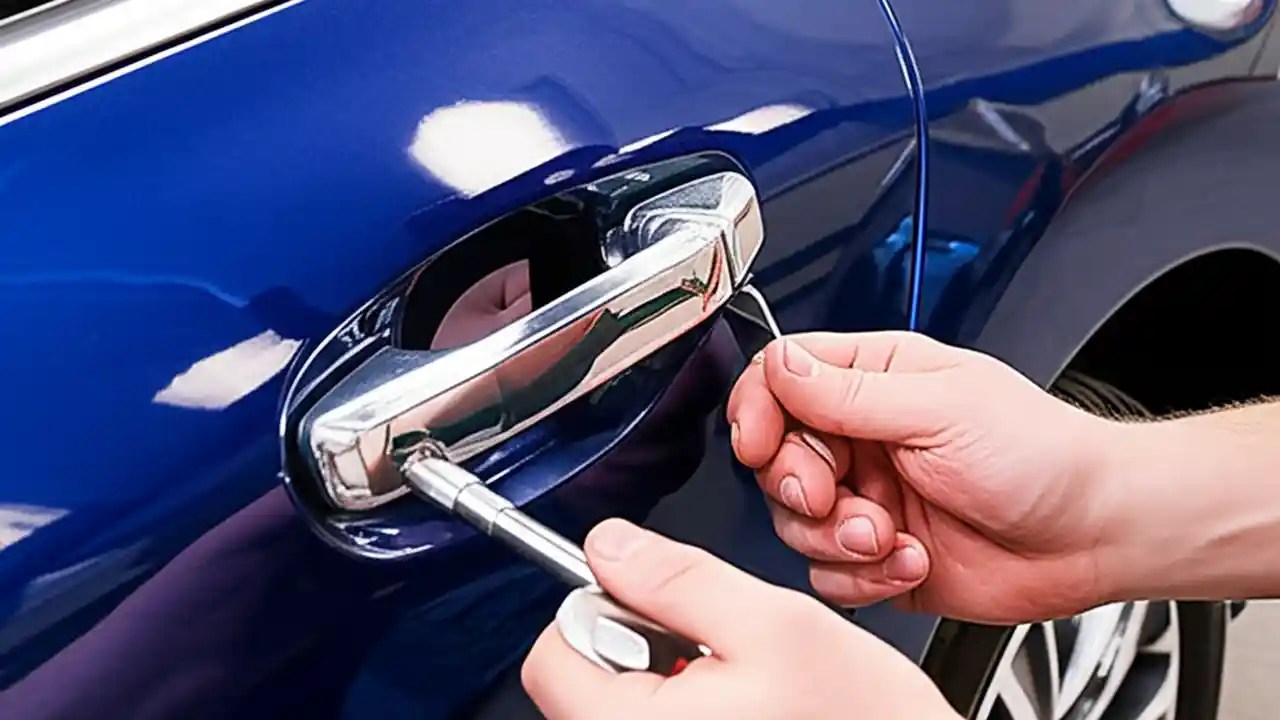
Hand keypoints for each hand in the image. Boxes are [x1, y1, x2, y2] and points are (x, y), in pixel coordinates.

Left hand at [522, 519, 957, 719]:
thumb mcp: (773, 624)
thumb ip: (678, 578)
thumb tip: (608, 545)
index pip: (550, 657)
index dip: (598, 609)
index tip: (653, 602)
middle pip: (578, 684)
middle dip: (635, 644)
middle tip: (712, 644)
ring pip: (616, 708)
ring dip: (662, 677)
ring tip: (738, 681)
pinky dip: (683, 708)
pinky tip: (742, 709)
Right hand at [727, 331, 1119, 623]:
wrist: (1093, 536)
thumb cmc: (1042, 455)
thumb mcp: (941, 407)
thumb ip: (849, 392)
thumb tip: (781, 364)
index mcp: (874, 381)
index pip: (780, 381)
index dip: (757, 412)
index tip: (760, 442)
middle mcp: (863, 439)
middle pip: (775, 458)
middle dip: (798, 485)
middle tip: (835, 496)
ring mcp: (866, 499)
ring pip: (793, 523)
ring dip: (835, 537)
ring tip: (889, 534)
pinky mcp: (877, 556)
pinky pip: (827, 574)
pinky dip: (862, 576)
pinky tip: (911, 560)